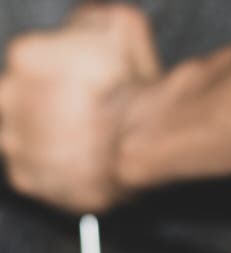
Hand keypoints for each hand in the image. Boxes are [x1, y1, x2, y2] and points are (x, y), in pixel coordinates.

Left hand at [0, 4, 159, 212]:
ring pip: (25, 137)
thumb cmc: (135, 86)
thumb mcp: (123, 26)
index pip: (37, 61)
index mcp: (27, 55)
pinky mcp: (27, 179)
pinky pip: (37, 173)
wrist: (145, 141)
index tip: (89, 87)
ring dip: (51, 140)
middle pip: (23, 100)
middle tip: (88, 117)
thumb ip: (92, 22)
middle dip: (50, 108)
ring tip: (87, 146)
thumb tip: (85, 29)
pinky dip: (58, 172)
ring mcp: (14, 142)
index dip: (67, 75)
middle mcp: (8, 96)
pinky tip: (85, 167)